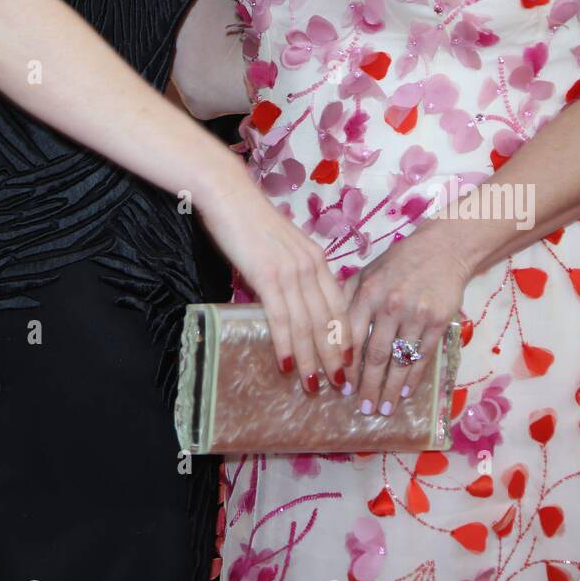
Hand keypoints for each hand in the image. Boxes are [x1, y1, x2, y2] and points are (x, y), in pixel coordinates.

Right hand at [199, 176, 351, 394]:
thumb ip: (295, 269)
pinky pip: (280, 318)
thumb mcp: (284, 245)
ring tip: (315, 386)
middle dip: (335, 356)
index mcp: (317, 259)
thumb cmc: (251, 220)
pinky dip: (285, 345)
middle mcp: (310, 266)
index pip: (339, 306)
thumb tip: (295, 299)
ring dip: (311, 358)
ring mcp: (290, 271)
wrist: (229, 194)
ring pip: (306, 324)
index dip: (346, 336)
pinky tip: (287, 365)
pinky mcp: (267, 275)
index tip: (350, 362)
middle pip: (328, 320)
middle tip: (340, 386)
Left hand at [337, 221, 470, 416]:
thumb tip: (325, 325)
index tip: (341, 387)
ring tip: (384, 408)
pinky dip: (414, 377)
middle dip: (368, 386)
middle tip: (363, 408)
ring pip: (400, 360)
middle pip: (375, 355)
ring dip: (391, 389)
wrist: (442, 250)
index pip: (351, 337)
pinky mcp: (438, 322)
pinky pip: (423, 356)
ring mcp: (416, 315)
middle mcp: (390, 305)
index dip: (346, 365)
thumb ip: (346, 297)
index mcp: (368, 293)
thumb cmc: (399, 262)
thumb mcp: (367, 272)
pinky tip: (406, 392)